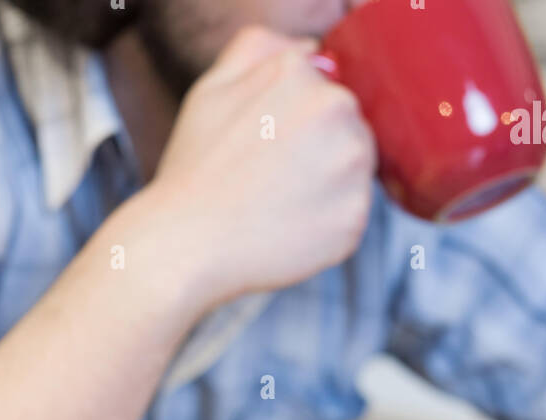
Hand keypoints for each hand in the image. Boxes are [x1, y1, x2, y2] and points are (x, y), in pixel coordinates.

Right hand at [145, 25, 376, 310]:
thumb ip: (262, 49)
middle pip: (351, 130)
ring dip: (330, 188)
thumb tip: (311, 49)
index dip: (302, 125)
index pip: (329, 93)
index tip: (274, 148)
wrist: (188, 243)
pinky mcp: (354, 218)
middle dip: (323, 153)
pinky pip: (352, 218)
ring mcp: (350, 166)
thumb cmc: (196, 170)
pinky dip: (328, 228)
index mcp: (303, 73)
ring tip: (281, 203)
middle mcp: (336, 109)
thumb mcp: (213, 86)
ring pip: (357, 173)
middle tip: (275, 179)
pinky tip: (290, 229)